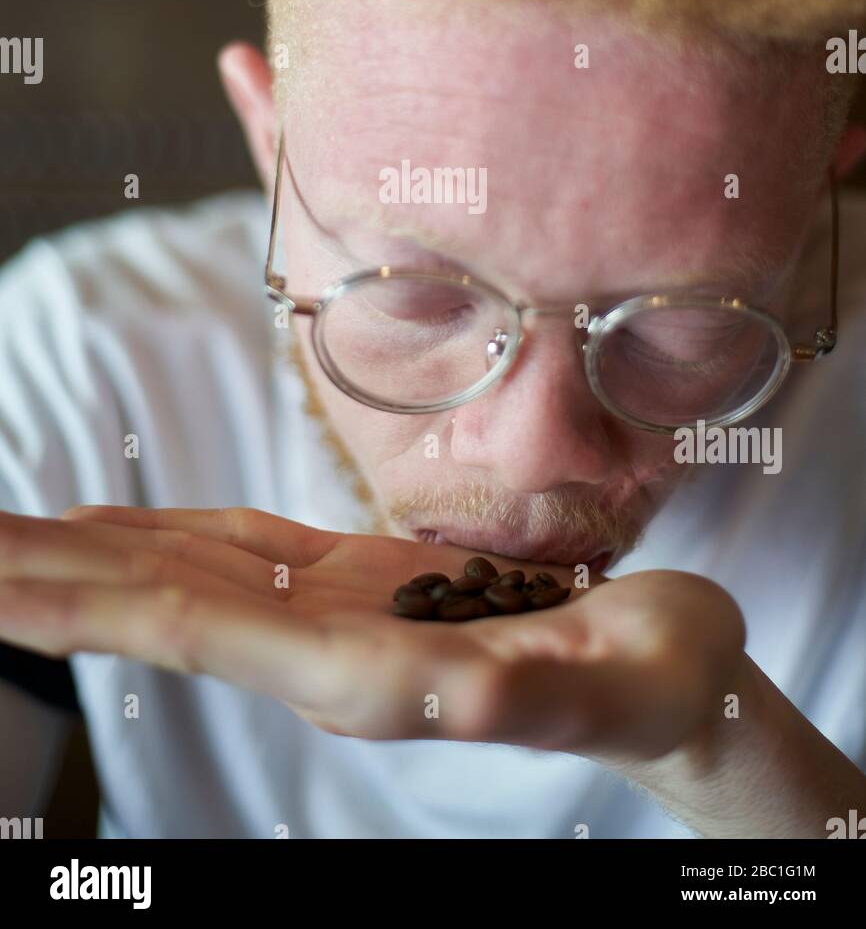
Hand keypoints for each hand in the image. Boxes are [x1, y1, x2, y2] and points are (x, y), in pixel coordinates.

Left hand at [0, 506, 744, 761]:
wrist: (665, 679)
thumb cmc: (654, 680)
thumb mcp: (615, 678)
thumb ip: (532, 691)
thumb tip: (458, 700)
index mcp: (364, 674)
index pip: (189, 627)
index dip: (83, 598)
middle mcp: (321, 652)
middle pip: (152, 603)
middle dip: (43, 576)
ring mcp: (329, 618)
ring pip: (179, 576)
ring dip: (80, 554)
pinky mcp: (352, 587)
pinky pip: (232, 557)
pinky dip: (158, 534)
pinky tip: (109, 527)